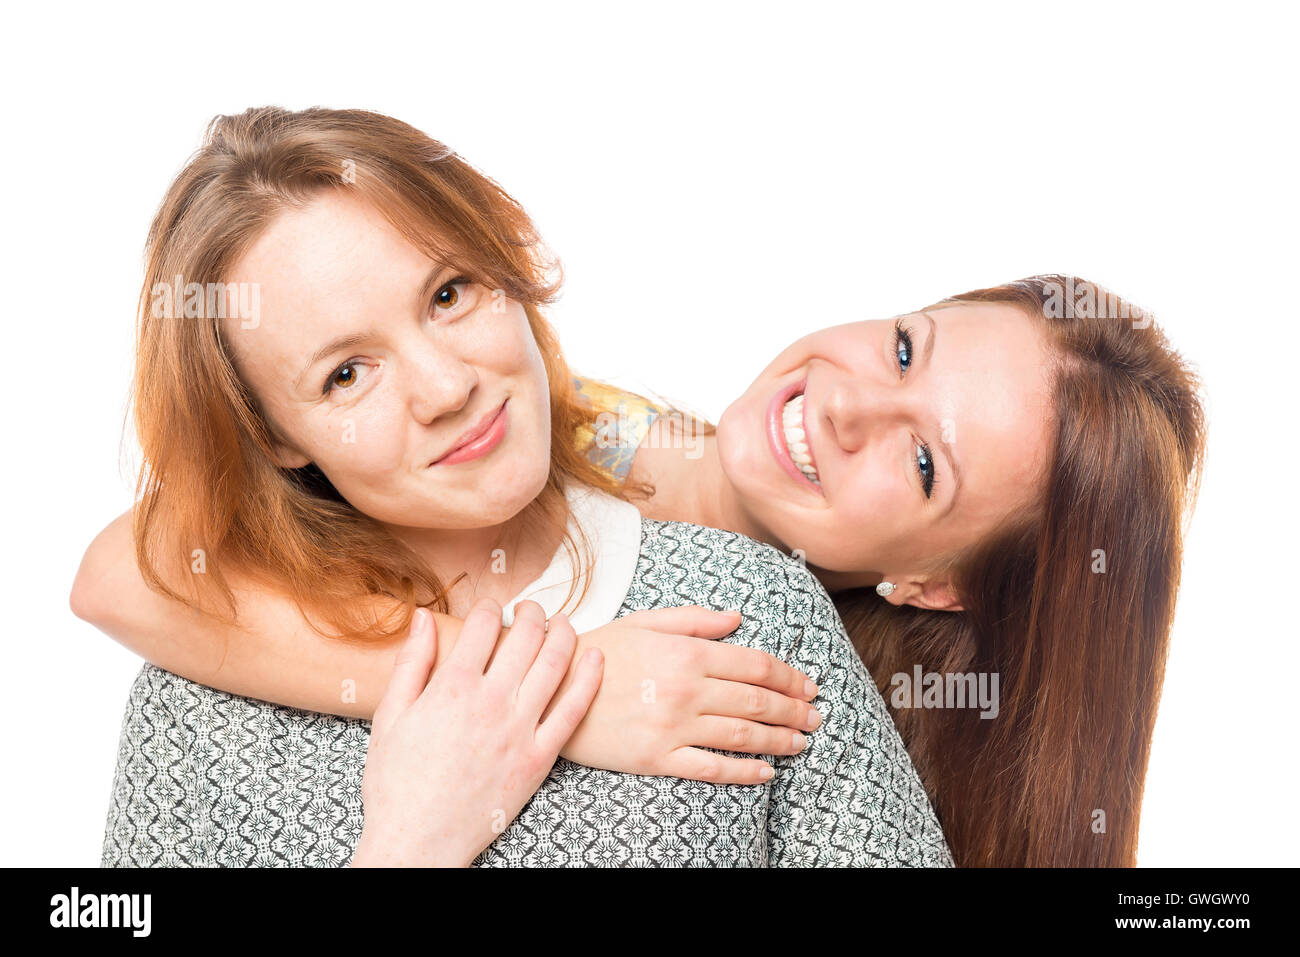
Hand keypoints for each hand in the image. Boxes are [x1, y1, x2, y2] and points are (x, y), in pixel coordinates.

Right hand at [351, 599, 601, 866]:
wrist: (418, 841)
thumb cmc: (396, 783)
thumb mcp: (390, 717)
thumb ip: (411, 662)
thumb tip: (422, 616)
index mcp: (452, 687)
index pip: (483, 624)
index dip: (490, 607)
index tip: (491, 608)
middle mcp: (491, 702)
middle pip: (525, 636)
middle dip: (531, 613)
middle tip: (530, 610)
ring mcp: (519, 730)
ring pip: (555, 664)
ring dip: (564, 634)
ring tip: (562, 624)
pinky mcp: (540, 758)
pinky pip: (574, 710)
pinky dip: (588, 679)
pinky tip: (595, 659)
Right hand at [558, 606, 821, 784]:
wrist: (550, 688)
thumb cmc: (600, 651)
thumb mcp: (646, 622)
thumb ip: (695, 620)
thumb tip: (738, 618)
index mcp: (687, 653)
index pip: (755, 665)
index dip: (788, 677)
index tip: (808, 686)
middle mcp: (687, 690)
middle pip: (756, 702)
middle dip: (793, 710)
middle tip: (816, 717)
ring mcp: (673, 727)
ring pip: (742, 736)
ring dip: (779, 740)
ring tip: (801, 743)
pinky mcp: (657, 758)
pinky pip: (712, 768)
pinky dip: (744, 772)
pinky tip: (766, 773)